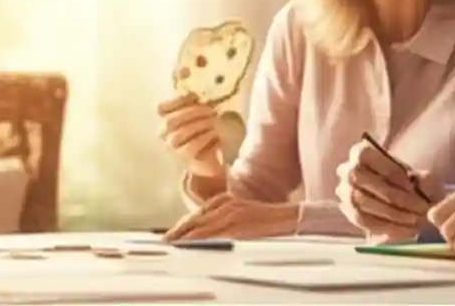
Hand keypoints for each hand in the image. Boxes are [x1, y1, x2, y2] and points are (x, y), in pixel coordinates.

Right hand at [156, 93, 223, 178]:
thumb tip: (198, 90)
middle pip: (170, 121)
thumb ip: (196, 103)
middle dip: (192, 113)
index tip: (195, 96)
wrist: (213, 158)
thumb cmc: (207, 132)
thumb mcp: (202, 114)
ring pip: (180, 134)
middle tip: (210, 110)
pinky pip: (190, 148)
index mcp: (166, 120)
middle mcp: (165, 135)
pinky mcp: (185, 160)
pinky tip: (215, 135)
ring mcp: (173, 149)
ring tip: (214, 121)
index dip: (177, 101)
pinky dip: (204, 138)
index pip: (162, 109)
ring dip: (199, 125)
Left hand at [162, 193, 298, 240]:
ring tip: (169, 254)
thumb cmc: (269, 223)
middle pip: (192, 223)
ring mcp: (231, 215)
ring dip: (183, 242)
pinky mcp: (238, 225)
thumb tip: (203, 239)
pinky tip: (190, 253)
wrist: (293, 219)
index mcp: (223, 201)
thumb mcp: (241, 217)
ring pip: (199, 231)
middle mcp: (224, 205)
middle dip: (175, 237)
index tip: (166, 242)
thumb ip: (223, 224)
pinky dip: (200, 245)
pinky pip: (214, 238)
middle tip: (161, 249)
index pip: (194, 218)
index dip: (178, 231)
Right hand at [335, 140, 440, 242]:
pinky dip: (387, 227)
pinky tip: (406, 229)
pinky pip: (365, 222)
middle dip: (394, 196)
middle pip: (363, 181)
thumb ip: (425, 178)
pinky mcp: (349, 214)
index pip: (368, 157)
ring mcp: (344, 193)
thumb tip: (422, 182)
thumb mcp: (419, 175)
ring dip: (392, 214)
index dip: (390, 171)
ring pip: (362, 203)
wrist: (398, 198)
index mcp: (360, 152)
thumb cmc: (407, 182)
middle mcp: (346, 170)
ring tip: (415, 219)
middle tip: (419, 208)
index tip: (411, 185)